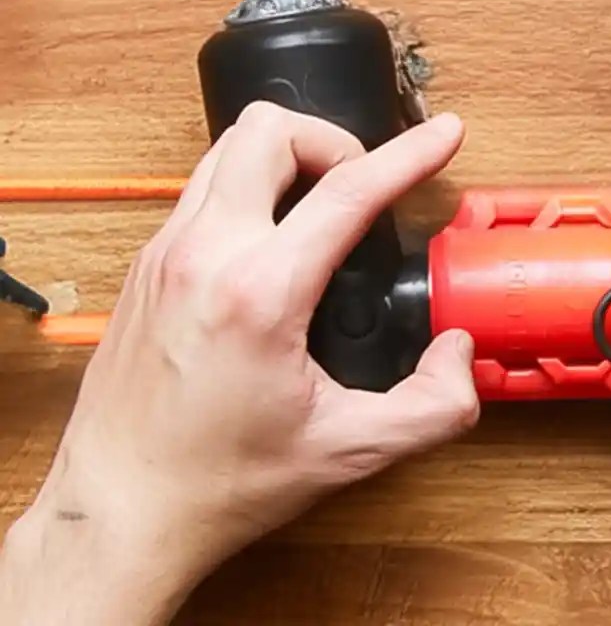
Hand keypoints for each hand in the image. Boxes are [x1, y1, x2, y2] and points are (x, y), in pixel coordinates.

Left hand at [0, 103, 478, 624]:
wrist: (122, 509)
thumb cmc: (219, 481)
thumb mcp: (348, 452)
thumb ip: (431, 407)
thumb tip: (457, 353)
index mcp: (258, 293)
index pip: (347, 190)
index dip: (410, 155)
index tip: (446, 136)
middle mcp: (202, 256)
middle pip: (269, 132)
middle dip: (334, 141)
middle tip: (365, 186)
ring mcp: (165, 255)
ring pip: (228, 148)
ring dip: (288, 158)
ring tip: (325, 205)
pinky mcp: (146, 267)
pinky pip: (204, 189)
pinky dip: (252, 189)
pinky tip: (278, 242)